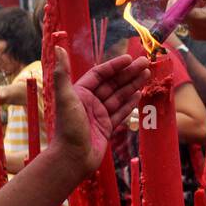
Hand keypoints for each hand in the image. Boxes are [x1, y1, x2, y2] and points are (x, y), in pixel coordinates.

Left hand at [48, 47, 150, 181]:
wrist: (72, 159)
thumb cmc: (68, 128)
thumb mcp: (65, 97)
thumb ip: (63, 73)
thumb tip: (58, 47)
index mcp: (80, 93)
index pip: (100, 74)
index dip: (114, 66)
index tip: (129, 59)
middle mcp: (90, 102)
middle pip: (113, 84)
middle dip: (129, 73)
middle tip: (145, 63)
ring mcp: (99, 115)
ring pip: (119, 97)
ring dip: (133, 85)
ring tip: (147, 75)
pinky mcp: (106, 128)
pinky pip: (121, 112)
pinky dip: (130, 104)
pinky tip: (140, 95)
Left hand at [182, 0, 205, 46]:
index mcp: (195, 18)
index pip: (175, 8)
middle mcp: (191, 27)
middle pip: (179, 12)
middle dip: (184, 1)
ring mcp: (194, 33)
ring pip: (186, 16)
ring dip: (191, 7)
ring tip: (205, 3)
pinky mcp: (197, 36)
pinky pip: (191, 22)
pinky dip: (196, 15)